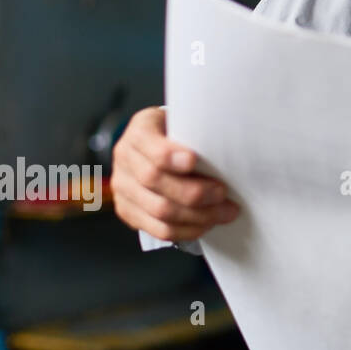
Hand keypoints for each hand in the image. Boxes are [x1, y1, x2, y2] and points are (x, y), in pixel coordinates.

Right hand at [111, 106, 239, 241]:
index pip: (148, 145)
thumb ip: (197, 131)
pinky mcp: (128, 211)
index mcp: (140, 130)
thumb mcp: (184, 119)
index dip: (169, 156)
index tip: (193, 161)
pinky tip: (205, 224)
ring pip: (158, 210)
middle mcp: (125, 158)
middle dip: (195, 191)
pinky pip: (157, 229)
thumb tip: (228, 149)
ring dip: (197, 215)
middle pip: (154, 181)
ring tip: (224, 212)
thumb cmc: (177, 132)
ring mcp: (123, 187)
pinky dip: (186, 230)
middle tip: (223, 193)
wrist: (154, 144)